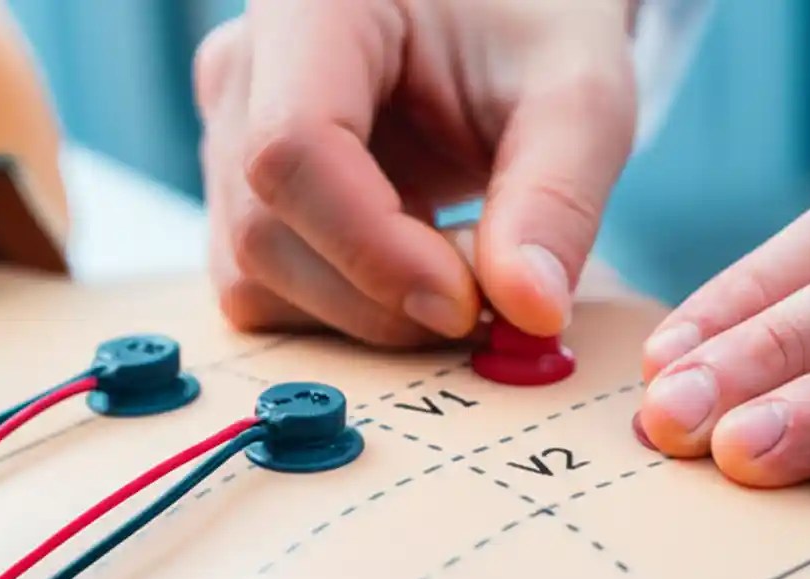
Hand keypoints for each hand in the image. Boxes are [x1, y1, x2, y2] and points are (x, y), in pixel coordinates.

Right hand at [193, 0, 636, 346]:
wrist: (500, 17)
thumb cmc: (535, 28)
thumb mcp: (578, 93)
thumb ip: (557, 198)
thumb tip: (531, 317)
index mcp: (310, 7)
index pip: (294, 149)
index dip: (374, 250)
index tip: (469, 305)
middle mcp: (244, 70)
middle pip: (266, 233)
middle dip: (383, 298)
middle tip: (495, 298)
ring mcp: (231, 137)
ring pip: (256, 278)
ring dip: (369, 312)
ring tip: (467, 263)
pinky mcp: (243, 197)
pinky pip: (270, 292)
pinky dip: (352, 310)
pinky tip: (425, 265)